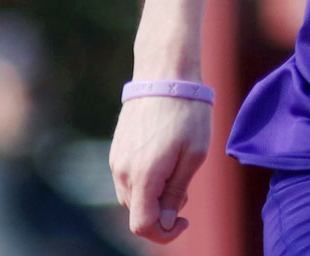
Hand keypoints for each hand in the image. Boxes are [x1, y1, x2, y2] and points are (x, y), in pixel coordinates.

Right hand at [109, 95, 210, 244]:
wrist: (165, 75)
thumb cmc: (186, 113)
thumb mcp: (194, 155)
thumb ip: (176, 192)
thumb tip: (165, 222)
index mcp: (143, 177)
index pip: (142, 226)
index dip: (164, 233)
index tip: (185, 219)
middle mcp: (122, 172)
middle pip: (137, 213)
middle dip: (161, 212)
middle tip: (185, 188)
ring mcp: (116, 160)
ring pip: (132, 196)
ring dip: (153, 196)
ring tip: (176, 170)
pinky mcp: (116, 149)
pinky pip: (128, 178)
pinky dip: (145, 181)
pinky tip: (164, 159)